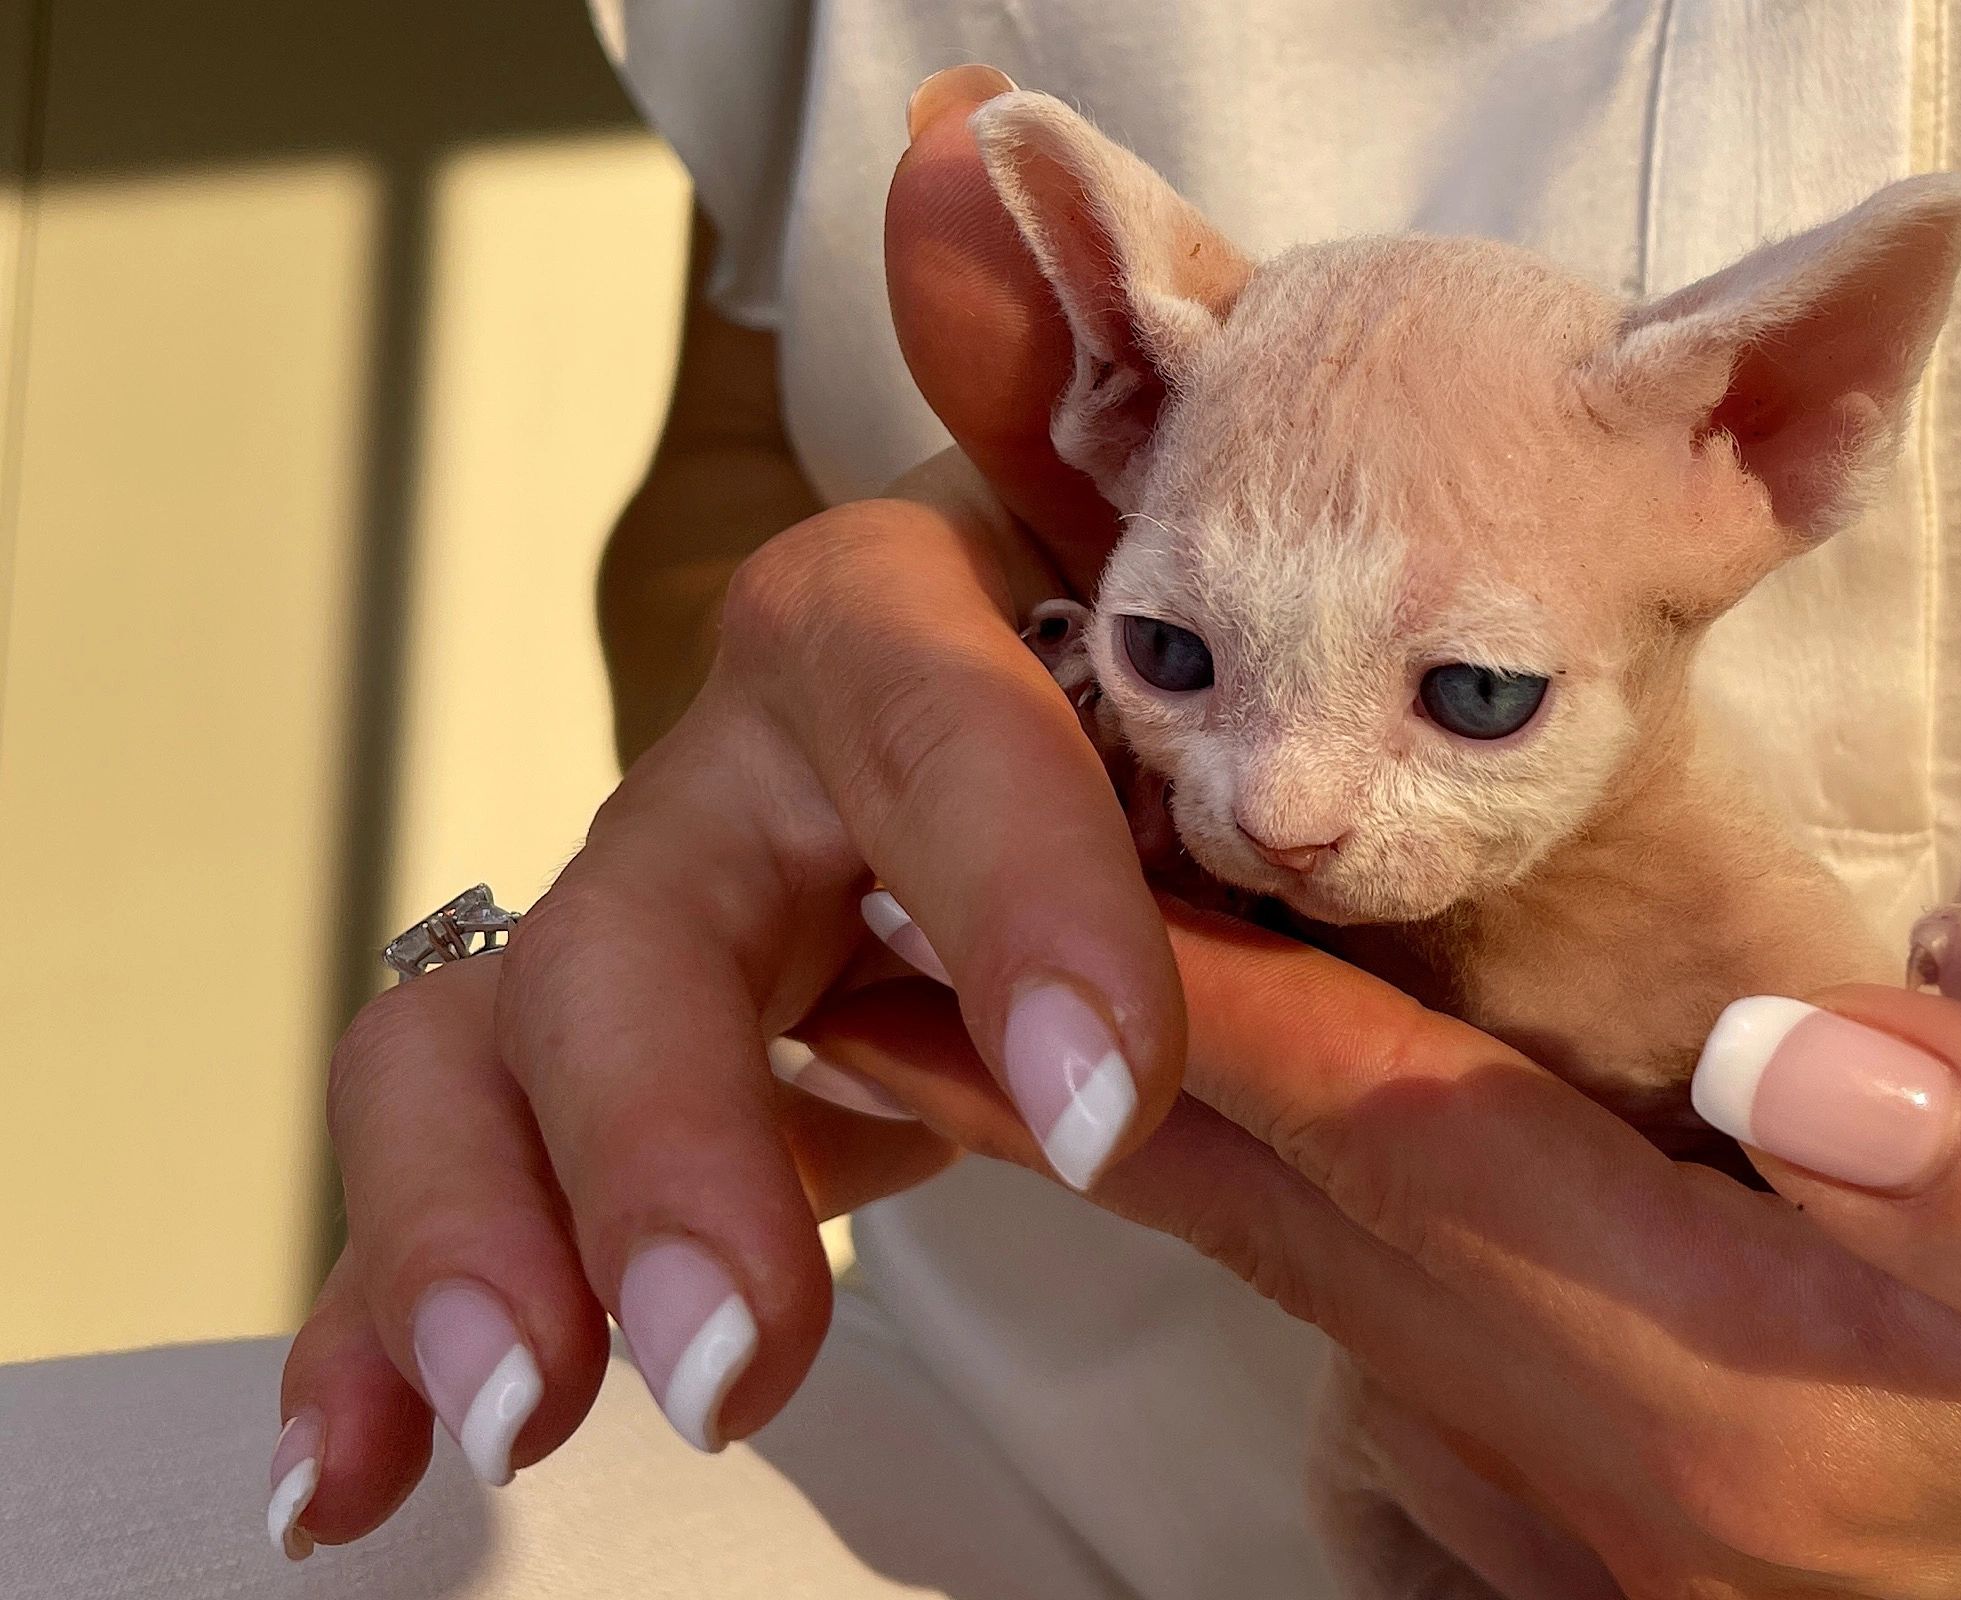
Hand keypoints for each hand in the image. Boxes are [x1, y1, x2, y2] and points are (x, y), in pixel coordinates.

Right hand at [272, 67, 1161, 1546]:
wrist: (1147, 838)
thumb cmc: (1188, 720)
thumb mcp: (1210, 588)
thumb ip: (1094, 392)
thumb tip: (972, 150)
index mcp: (911, 642)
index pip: (923, 711)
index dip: (1006, 886)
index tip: (1111, 1101)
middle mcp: (745, 778)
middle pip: (640, 911)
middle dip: (669, 1127)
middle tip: (739, 1345)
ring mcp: (653, 931)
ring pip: (494, 1043)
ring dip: (476, 1226)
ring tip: (505, 1409)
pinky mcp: (609, 1076)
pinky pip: (471, 1177)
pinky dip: (399, 1303)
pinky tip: (353, 1452)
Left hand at [812, 903, 1960, 1597]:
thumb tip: (1797, 1057)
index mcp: (1784, 1408)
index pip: (1414, 1142)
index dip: (1198, 989)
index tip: (998, 882)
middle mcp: (1665, 1512)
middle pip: (1324, 1239)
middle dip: (1104, 1080)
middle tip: (891, 955)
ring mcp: (1647, 1578)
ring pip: (1346, 1326)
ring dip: (1180, 1171)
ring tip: (995, 1047)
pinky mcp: (1672, 1587)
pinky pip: (1424, 1418)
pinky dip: (1316, 1277)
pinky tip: (1265, 1198)